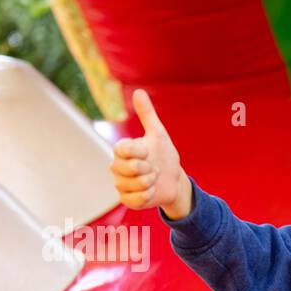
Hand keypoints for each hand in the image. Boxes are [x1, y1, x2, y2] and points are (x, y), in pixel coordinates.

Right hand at [110, 88, 190, 217]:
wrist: (174, 180)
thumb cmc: (163, 155)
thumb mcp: (158, 134)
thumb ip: (147, 114)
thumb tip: (139, 91)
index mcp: (121, 150)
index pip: (123, 150)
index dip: (140, 152)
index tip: (149, 152)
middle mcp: (116, 167)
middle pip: (129, 168)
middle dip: (148, 168)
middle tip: (153, 168)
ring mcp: (120, 184)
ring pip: (133, 184)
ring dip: (150, 182)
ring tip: (153, 179)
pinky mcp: (126, 200)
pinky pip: (133, 200)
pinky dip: (146, 196)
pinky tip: (151, 191)